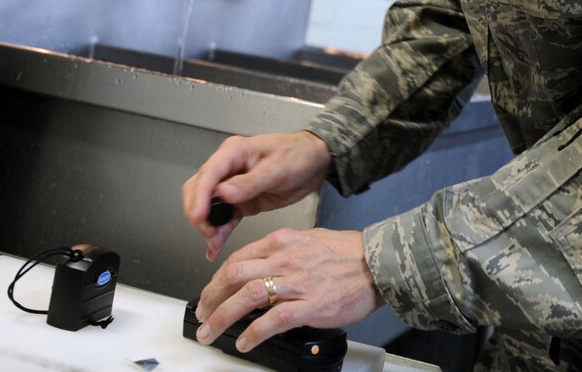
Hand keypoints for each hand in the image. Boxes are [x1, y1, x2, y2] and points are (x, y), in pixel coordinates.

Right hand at [182, 131, 331, 259]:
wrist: (314, 162)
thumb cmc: (298, 156)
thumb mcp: (277, 169)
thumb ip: (249, 183)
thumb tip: (222, 193)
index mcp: (234, 152)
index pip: (208, 174)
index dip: (199, 197)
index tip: (198, 217)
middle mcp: (228, 167)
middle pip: (199, 190)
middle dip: (199, 213)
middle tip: (209, 233)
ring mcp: (232, 185)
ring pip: (208, 206)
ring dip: (207, 225)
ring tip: (214, 244)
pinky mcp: (240, 200)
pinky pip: (223, 217)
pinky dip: (218, 231)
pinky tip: (215, 246)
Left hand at [192, 227, 383, 351]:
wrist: (378, 263)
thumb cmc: (348, 253)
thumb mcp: (308, 239)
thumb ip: (281, 252)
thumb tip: (258, 267)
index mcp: (282, 241)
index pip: (238, 258)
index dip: (217, 279)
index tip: (210, 293)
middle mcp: (286, 259)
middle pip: (235, 275)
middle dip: (211, 297)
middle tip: (202, 314)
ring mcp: (298, 282)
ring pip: (248, 296)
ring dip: (223, 316)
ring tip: (211, 331)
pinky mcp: (312, 305)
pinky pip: (275, 319)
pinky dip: (255, 332)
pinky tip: (245, 341)